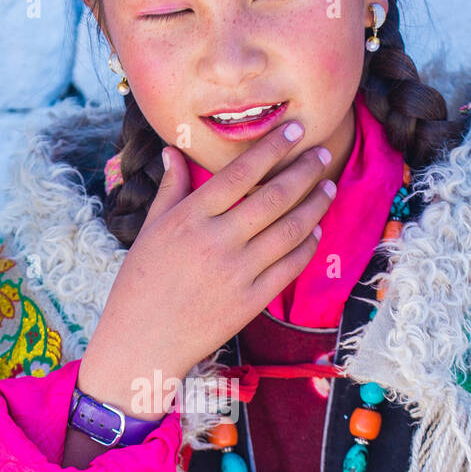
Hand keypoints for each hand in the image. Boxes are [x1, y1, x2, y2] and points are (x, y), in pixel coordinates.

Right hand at [77, 121, 334, 417]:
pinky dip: (308, 246)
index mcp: (189, 218)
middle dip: (305, 171)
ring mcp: (236, 273)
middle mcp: (216, 241)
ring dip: (315, 205)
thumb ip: (170, 188)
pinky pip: (289, 267)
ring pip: (289, 230)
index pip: (240, 173)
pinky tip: (316, 231)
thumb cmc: (141, 283)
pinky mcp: (250, 301)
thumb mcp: (150, 230)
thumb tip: (173, 150)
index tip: (295, 130)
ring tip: (329, 187)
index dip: (272, 148)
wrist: (143, 341)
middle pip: (273, 197)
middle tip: (323, 154)